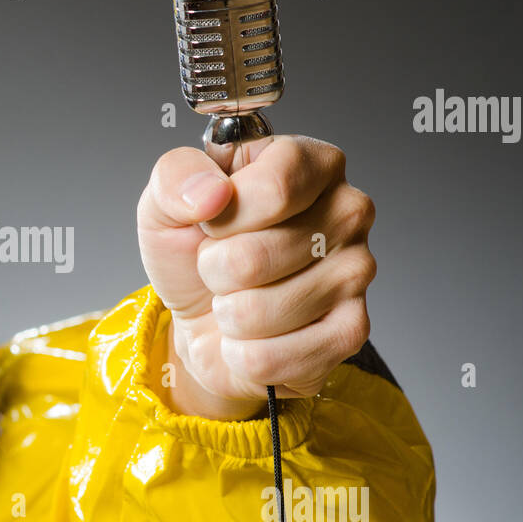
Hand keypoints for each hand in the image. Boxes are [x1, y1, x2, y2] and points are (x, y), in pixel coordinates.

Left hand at [136, 135, 376, 420]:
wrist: (201, 315)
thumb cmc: (194, 250)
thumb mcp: (166, 201)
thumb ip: (177, 177)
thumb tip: (212, 194)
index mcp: (311, 163)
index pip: (273, 188)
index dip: (221, 218)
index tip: (212, 221)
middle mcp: (348, 211)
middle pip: (254, 257)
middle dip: (214, 270)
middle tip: (223, 266)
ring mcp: (356, 274)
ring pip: (256, 312)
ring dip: (226, 313)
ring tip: (237, 298)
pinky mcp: (349, 333)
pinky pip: (269, 358)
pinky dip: (240, 354)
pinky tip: (253, 335)